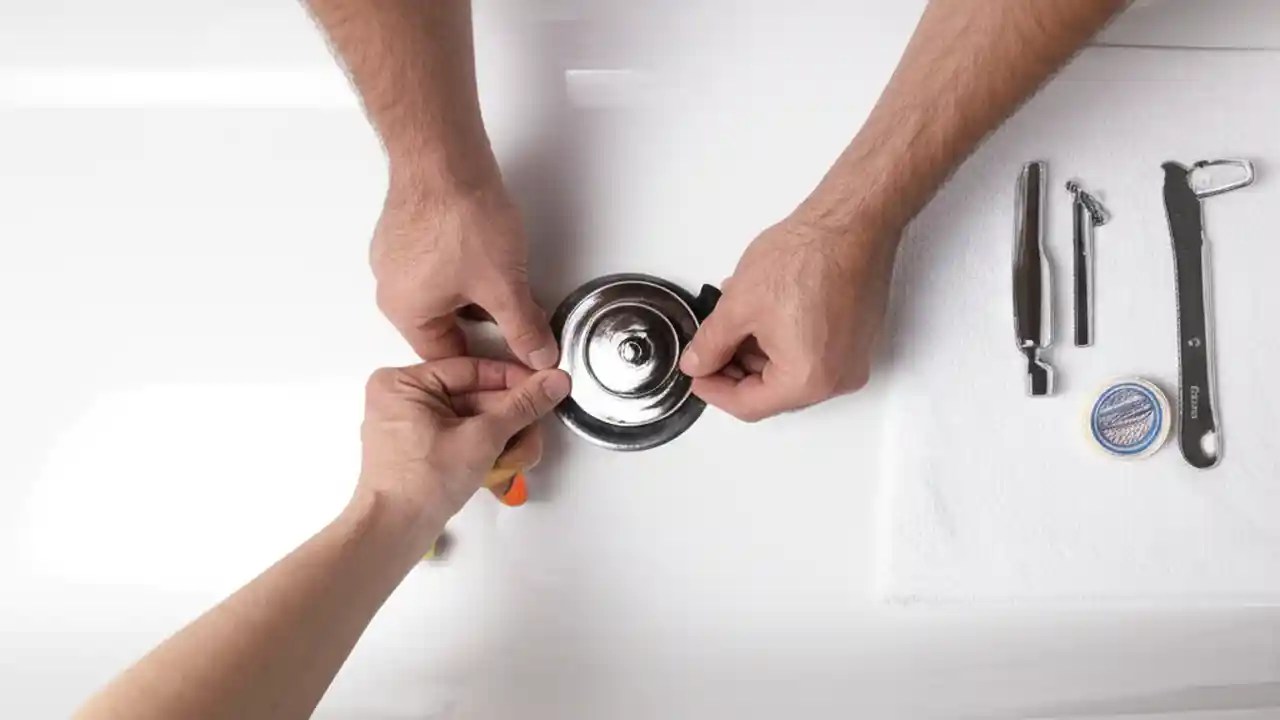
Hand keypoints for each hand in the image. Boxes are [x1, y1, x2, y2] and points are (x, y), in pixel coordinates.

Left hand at [358, 357, 570, 532]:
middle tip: (536, 429)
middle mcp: (404, 399)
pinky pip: (461, 438)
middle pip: (475, 397)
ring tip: (519, 458)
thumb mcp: (482, 437)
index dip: (513, 379)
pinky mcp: (421, 450)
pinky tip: (504, 467)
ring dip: (502, 440)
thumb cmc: (420, 483)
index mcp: (404, 382)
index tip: (544, 385)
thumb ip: (522, 406)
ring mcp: (411, 426)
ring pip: (472, 421)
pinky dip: (485, 451)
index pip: (471, 369)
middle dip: (510, 420)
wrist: (394, 532)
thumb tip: (554, 381)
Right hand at [371, 178, 558, 368]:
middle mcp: (392, 286)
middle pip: (445, 324)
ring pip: (443, 291)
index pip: (448, 356)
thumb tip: (537, 354)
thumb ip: (523, 329)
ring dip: (477, 292)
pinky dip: (465, 265)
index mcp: (405, 311)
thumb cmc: (459, 216)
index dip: (486, 361)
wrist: (444, 156)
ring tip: (509, 280)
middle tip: (520, 316)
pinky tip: (490, 252)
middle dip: (486, 323)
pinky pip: (437, 261)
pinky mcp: (407, 228)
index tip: (513, 356)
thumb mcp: (503, 286)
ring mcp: (395, 254)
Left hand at [679, 215, 897, 420]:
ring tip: (733, 323)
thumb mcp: (738, 306)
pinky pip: (812, 354)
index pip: (748, 406)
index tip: (695, 373)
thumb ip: (711, 344)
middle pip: (773, 392)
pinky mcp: (858, 340)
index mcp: (807, 380)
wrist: (850, 223)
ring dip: (758, 354)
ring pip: (791, 373)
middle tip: (709, 348)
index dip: (713, 390)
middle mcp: (836, 380)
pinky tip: (761, 315)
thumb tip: (697, 364)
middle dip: (736, 371)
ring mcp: (852, 360)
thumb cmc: (804, 258)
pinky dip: (783, 343)